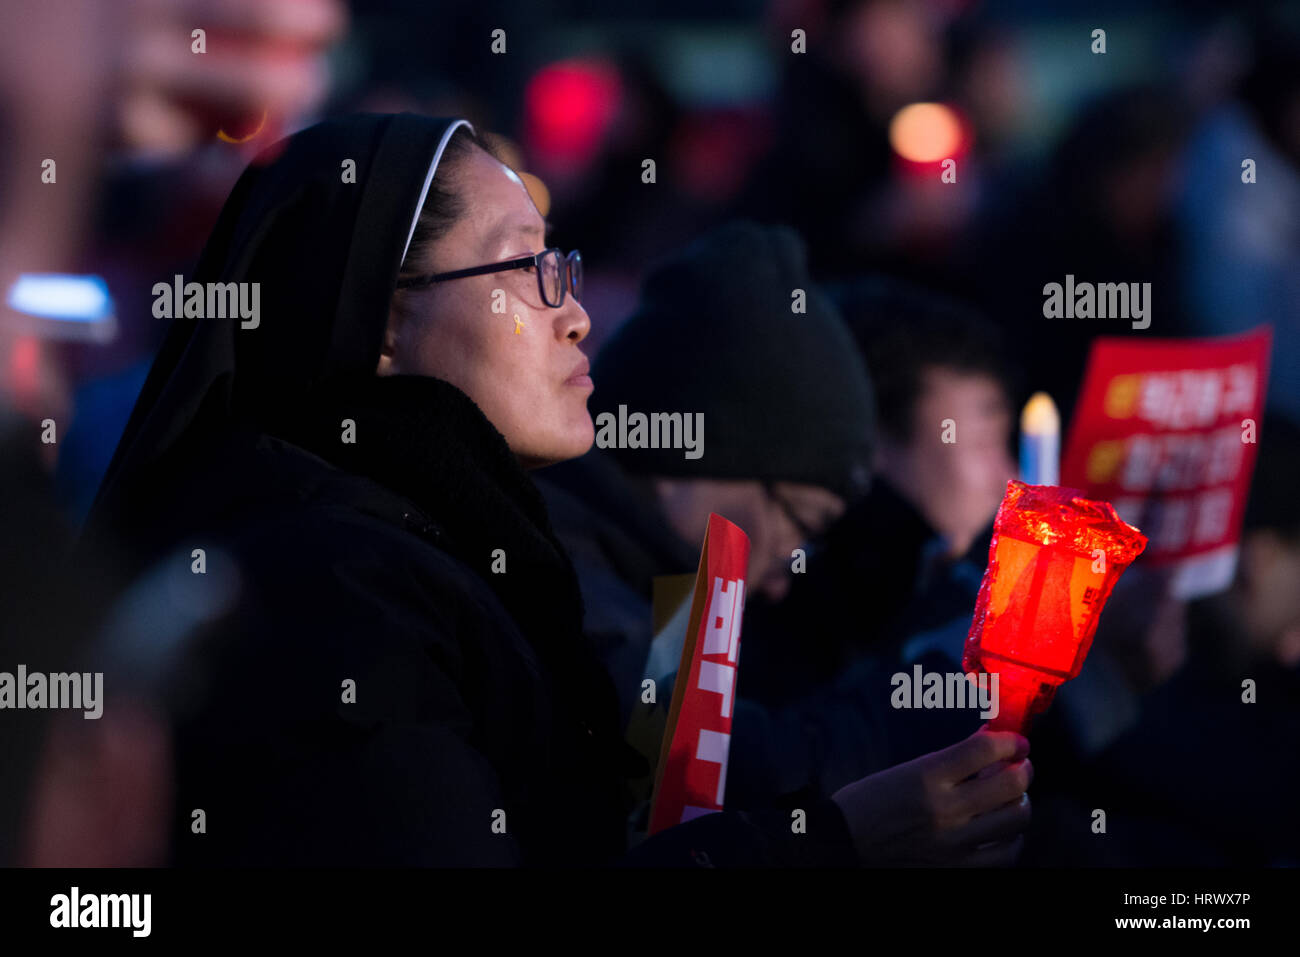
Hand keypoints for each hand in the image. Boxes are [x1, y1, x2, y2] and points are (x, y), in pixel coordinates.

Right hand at [831, 728, 1031, 865]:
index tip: (1016, 741)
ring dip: (1021, 802)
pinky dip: (1012, 838)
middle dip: (1023, 768)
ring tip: (1012, 798)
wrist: (843, 842)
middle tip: (1019, 765)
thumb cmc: (872, 800)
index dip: (1011, 740)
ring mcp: (953, 843)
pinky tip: (1004, 830)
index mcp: (927, 775)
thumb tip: (991, 739)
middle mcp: (944, 809)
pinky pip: (1006, 854)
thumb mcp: (908, 769)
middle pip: (1012, 783)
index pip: (986, 749)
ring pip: (1016, 819)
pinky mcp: (956, 868)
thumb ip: (952, 758)